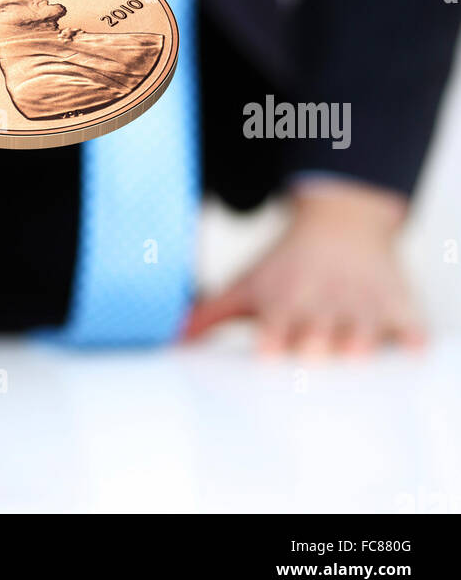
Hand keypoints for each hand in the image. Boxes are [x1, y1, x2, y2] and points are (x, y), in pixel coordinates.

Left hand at [182, 179, 426, 357]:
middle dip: (315, 352)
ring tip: (351, 354)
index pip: (276, 332)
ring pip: (362, 340)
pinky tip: (407, 349)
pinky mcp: (395, 305)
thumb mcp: (247, 285)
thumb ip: (209, 315)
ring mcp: (360, 306)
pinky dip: (410, 339)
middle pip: (318, 344)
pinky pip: (409, 328)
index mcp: (284, 303)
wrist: (339, 222)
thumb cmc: (286, 266)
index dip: (273, 344)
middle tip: (311, 357)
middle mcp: (321, 306)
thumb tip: (170, 341)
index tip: (268, 356)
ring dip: (358, 349)